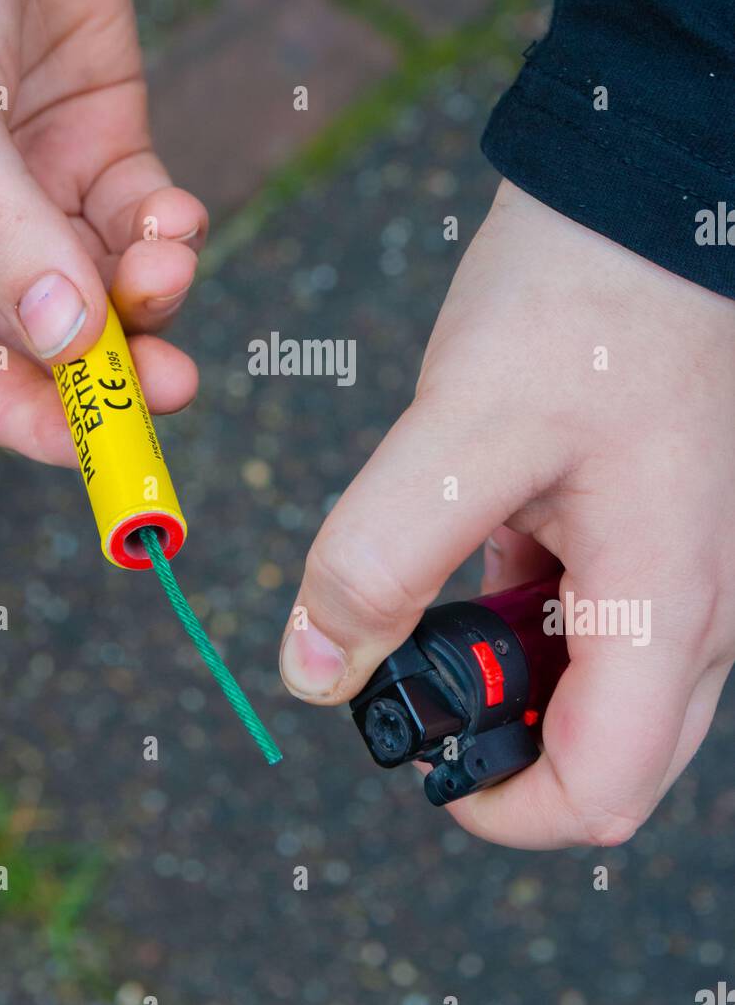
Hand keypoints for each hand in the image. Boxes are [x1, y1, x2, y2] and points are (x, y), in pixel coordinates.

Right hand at [0, 0, 205, 464]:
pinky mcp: (98, 147)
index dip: (22, 415)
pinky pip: (142, 218)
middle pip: (43, 341)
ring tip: (168, 262)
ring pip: (106, 286)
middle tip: (171, 386)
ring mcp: (34, 195)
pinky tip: (174, 212)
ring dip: (149, 293)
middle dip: (111, 367)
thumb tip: (70, 346)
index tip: (98, 447)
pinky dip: (168, 228)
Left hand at [280, 180, 734, 848]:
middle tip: (416, 658)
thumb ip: (379, 559)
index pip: (602, 792)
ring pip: (587, 678)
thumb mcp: (458, 433)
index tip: (416, 756)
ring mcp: (676, 563)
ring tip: (440, 578)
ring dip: (500, 661)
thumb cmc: (580, 300)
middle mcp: (691, 604)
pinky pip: (581, 606)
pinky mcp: (644, 523)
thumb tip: (312, 671)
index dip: (499, 806)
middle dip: (496, 732)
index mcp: (667, 603)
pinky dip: (513, 603)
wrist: (638, 198)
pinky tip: (471, 537)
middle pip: (599, 749)